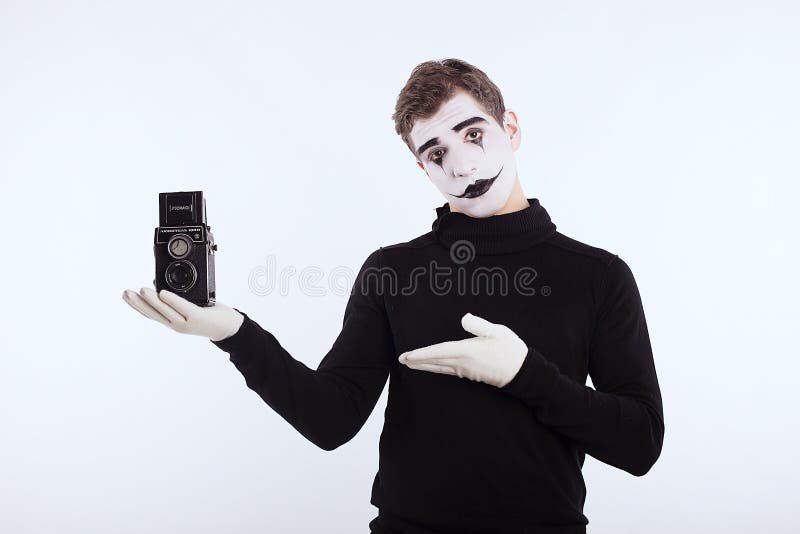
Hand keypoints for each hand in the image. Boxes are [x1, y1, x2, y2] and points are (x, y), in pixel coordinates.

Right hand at [122, 287, 243, 341]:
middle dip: (138, 303)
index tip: (125, 295)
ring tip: (141, 290)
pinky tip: (163, 293)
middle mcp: (177, 324)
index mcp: (173, 321)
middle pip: (153, 314)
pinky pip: (182, 308)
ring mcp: (186, 322)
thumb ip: (176, 299)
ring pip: (165, 311)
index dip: (137, 306)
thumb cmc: (211, 315)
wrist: (230, 329)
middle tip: (126, 292)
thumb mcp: (190, 305)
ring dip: (152, 300)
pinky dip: (172, 300)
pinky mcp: (197, 318)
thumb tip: (159, 285)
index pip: (150, 314)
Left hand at [398, 312, 527, 387]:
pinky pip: (447, 371)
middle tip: (402, 359)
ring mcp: (465, 370)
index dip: (421, 354)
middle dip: (417, 361)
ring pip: (440, 368)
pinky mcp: (469, 374)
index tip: (407, 356)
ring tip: (411, 363)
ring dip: (424, 365)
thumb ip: (479, 325)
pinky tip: (432, 367)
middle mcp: (463, 363)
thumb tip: (464, 317)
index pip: (439, 352)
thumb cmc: (510, 349)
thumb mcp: (497, 332)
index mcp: (467, 351)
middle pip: (435, 362)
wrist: (522, 372)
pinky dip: (436, 368)